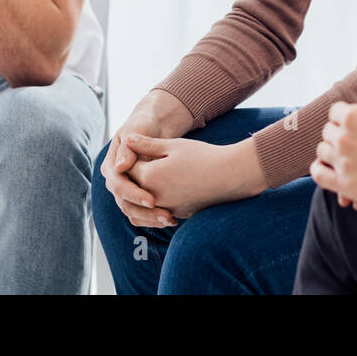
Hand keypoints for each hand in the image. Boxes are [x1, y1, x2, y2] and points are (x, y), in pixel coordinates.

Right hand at [101, 110, 179, 228]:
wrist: (155, 126)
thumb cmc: (144, 124)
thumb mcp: (136, 130)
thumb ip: (129, 148)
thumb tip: (120, 167)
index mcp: (110, 166)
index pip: (118, 186)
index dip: (134, 194)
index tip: (152, 200)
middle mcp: (116, 180)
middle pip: (125, 204)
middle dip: (145, 212)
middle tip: (166, 216)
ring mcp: (126, 189)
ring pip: (133, 212)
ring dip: (151, 219)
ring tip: (171, 220)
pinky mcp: (138, 195)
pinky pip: (142, 213)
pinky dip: (154, 218)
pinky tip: (171, 218)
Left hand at [122, 135, 265, 219]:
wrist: (229, 176)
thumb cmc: (202, 156)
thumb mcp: (173, 145)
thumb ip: (147, 145)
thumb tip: (127, 140)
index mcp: (149, 176)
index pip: (128, 169)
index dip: (131, 158)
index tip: (137, 150)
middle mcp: (153, 197)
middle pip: (132, 189)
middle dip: (132, 178)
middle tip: (139, 164)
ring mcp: (166, 208)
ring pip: (143, 205)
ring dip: (141, 195)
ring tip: (148, 181)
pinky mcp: (178, 215)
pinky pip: (158, 213)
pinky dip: (155, 205)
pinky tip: (163, 193)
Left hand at [309, 98, 356, 211]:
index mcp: (354, 116)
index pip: (336, 112)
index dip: (348, 116)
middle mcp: (344, 138)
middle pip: (328, 132)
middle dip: (341, 134)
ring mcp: (344, 163)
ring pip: (323, 152)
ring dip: (333, 152)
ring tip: (349, 157)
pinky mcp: (347, 186)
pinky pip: (319, 176)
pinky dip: (321, 170)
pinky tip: (331, 169)